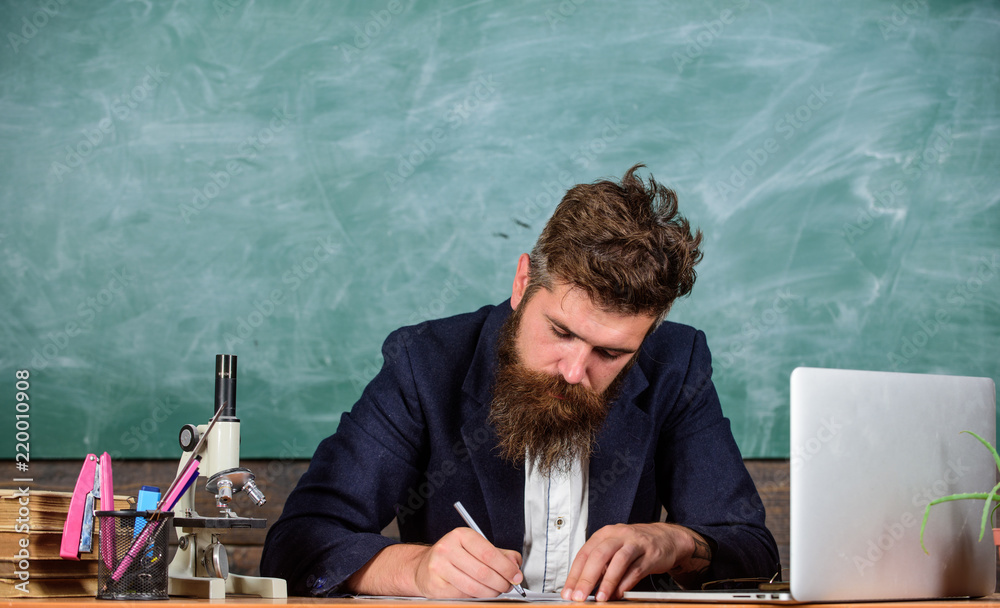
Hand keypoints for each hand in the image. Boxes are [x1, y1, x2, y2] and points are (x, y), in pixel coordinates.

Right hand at [412, 527, 524, 597]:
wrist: (424, 568)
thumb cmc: (454, 557)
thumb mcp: (476, 548)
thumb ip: (499, 554)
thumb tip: (515, 564)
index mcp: (460, 535)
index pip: (488, 553)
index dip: (506, 567)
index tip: (516, 575)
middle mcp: (447, 549)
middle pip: (483, 572)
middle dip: (501, 582)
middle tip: (508, 585)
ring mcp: (439, 568)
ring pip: (474, 587)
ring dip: (491, 592)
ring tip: (496, 590)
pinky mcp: (436, 586)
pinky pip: (464, 596)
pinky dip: (477, 597)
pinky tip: (480, 592)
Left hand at [560, 523, 710, 601]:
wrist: (666, 538)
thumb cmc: (635, 545)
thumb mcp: (614, 549)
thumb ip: (600, 566)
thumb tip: (584, 587)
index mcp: (605, 534)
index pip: (584, 554)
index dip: (574, 574)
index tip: (568, 592)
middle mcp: (619, 536)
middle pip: (599, 555)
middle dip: (586, 578)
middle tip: (579, 597)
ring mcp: (635, 544)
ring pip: (618, 561)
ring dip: (607, 582)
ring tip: (600, 598)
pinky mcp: (650, 555)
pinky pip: (636, 570)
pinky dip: (626, 583)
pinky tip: (619, 594)